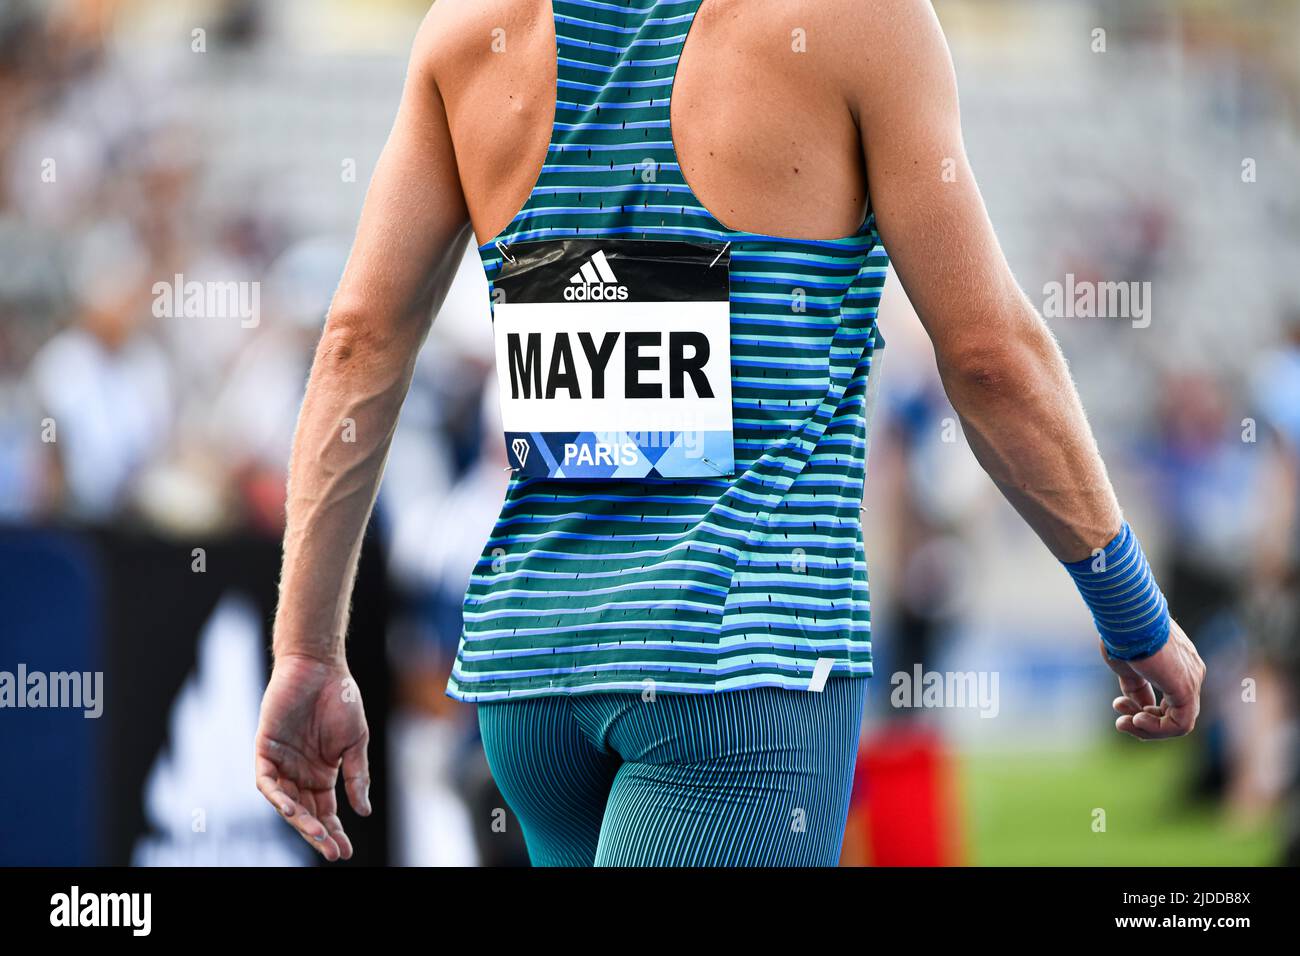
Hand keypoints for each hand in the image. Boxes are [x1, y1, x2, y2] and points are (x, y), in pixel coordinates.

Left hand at [255, 654, 371, 860]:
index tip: (345, 852)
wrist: (320, 667)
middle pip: (307, 813)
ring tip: (318, 835)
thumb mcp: (355, 742)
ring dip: (301, 821)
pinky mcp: (265, 750)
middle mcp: (300, 773)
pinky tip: (292, 810)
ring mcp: (282, 763)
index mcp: (322, 773)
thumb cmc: (340, 699)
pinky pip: (267, 782)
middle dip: (319, 834)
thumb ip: (358, 776)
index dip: (335, 831)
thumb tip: (363, 810)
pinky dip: (278, 798)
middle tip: (334, 852)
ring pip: (287, 803)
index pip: (326, 811)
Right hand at [1102, 620, 1204, 739]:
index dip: (1142, 710)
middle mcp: (1190, 673)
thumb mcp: (1128, 666)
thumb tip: (1136, 708)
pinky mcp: (1186, 688)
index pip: (1169, 700)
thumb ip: (1135, 687)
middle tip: (1120, 721)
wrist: (1127, 618)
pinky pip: (1180, 724)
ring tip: (1124, 723)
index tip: (1117, 705)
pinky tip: (1136, 720)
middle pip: (1175, 713)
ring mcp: (1191, 681)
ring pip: (1179, 722)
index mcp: (1177, 664)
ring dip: (1149, 729)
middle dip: (1145, 722)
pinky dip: (1157, 728)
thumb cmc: (1123, 634)